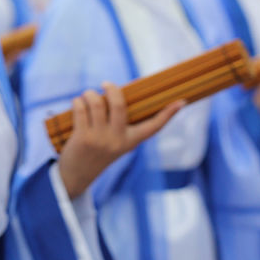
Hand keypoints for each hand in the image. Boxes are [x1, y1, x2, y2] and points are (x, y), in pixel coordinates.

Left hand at [57, 83, 183, 198]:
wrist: (78, 175)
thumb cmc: (98, 153)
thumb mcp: (115, 143)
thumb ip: (120, 125)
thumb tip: (118, 95)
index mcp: (131, 142)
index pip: (153, 126)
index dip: (168, 114)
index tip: (181, 102)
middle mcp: (117, 140)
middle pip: (118, 104)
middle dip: (112, 88)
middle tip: (106, 84)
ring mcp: (99, 139)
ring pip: (96, 103)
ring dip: (90, 94)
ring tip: (88, 95)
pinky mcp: (82, 137)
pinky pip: (80, 109)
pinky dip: (78, 101)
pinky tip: (78, 103)